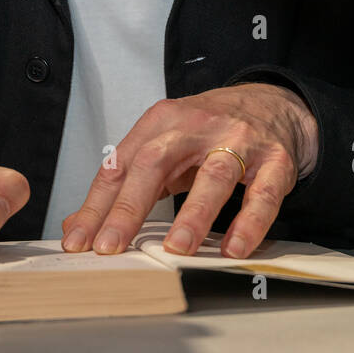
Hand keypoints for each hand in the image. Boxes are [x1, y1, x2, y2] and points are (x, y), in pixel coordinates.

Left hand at [60, 83, 315, 259]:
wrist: (273, 103)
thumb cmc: (209, 132)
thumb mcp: (164, 146)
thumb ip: (126, 184)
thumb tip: (78, 226)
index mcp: (162, 121)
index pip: (120, 165)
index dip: (96, 205)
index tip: (78, 241)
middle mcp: (197, 126)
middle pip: (156, 162)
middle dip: (129, 207)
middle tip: (111, 247)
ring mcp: (239, 141)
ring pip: (214, 175)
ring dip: (193, 214)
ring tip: (175, 249)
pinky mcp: (275, 160)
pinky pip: (264, 193)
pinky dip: (250, 222)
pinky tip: (234, 248)